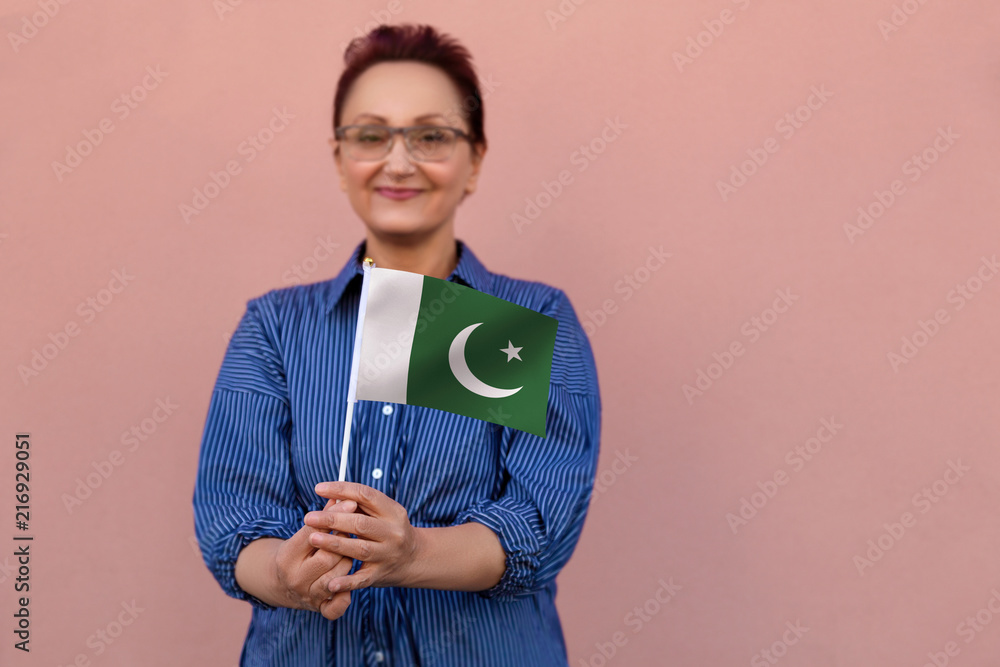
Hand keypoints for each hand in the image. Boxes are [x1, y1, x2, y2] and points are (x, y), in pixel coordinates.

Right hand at [272, 498, 357, 619]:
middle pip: (327, 557)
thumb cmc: (299, 551)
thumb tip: (341, 496)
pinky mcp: (319, 609)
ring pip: (336, 578)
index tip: (352, 502)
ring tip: (350, 552)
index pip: (313, 532)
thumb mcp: (303, 533)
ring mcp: (307, 596)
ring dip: (348, 563)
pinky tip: (350, 581)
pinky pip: (336, 606)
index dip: (334, 516)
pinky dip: (345, 595)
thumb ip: (323, 516)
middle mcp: (295, 578)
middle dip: (343, 541)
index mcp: (287, 555)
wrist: (281, 584)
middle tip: (352, 531)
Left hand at [305, 482, 419, 594]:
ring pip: (360, 549)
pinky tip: (330, 583)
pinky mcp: (380, 574)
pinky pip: (361, 579)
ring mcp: (388, 555)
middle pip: (361, 523)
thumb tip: (330, 496)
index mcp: (393, 512)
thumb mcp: (382, 513)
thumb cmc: (388, 530)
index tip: (318, 489)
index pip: (366, 495)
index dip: (341, 490)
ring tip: (312, 538)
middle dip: (333, 519)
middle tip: (309, 517)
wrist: (413, 558)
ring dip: (335, 543)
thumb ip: (358, 505)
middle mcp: (393, 533)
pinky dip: (346, 582)